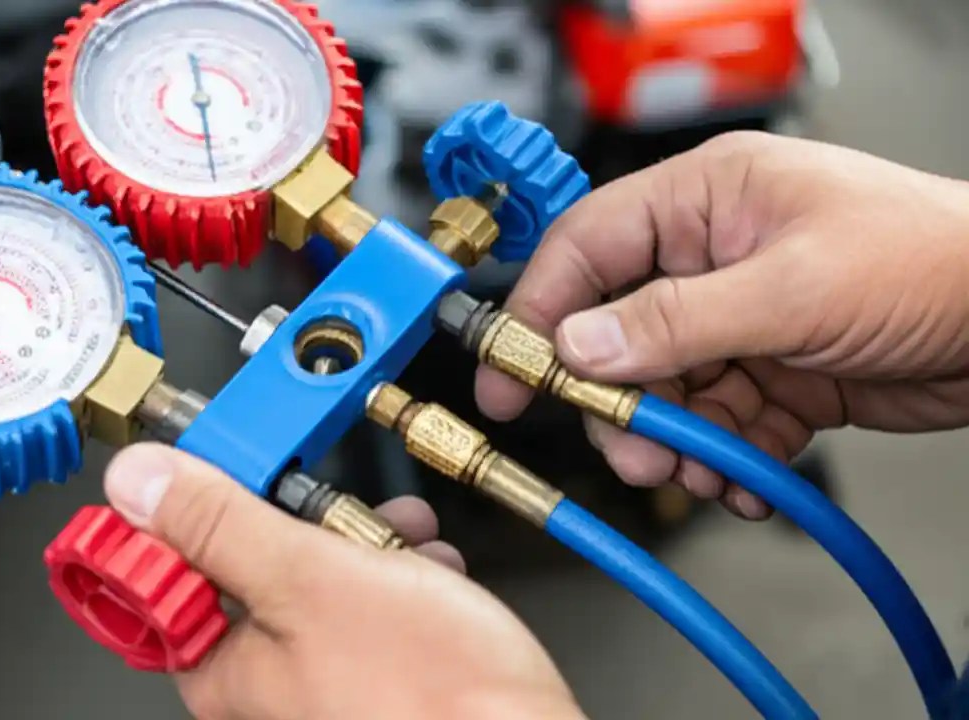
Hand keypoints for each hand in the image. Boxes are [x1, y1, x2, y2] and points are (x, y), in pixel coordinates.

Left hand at [104, 443, 584, 719]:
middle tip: (344, 512)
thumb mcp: (314, 578)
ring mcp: (323, 681)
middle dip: (311, 519)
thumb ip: (219, 525)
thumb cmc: (436, 695)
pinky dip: (400, 577)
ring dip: (366, 541)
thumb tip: (139, 482)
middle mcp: (265, 683)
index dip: (200, 505)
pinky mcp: (376, 676)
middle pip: (255, 562)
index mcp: (223, 668)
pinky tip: (430, 570)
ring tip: (406, 538)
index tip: (235, 467)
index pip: (167, 569)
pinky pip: (370, 605)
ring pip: (322, 577)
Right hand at [477, 132, 968, 518]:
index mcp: (705, 198)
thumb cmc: (935, 258)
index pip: (587, 249)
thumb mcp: (792, 288)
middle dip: (618, 401)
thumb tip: (579, 346)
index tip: (511, 376)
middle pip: (618, 333)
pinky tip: (740, 476)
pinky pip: (717, 421)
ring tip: (694, 472)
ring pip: (665, 389)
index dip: (540, 313)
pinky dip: (720, 457)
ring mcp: (742, 316)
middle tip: (627, 448)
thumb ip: (674, 322)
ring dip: (672, 440)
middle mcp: (713, 254)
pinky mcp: (773, 371)